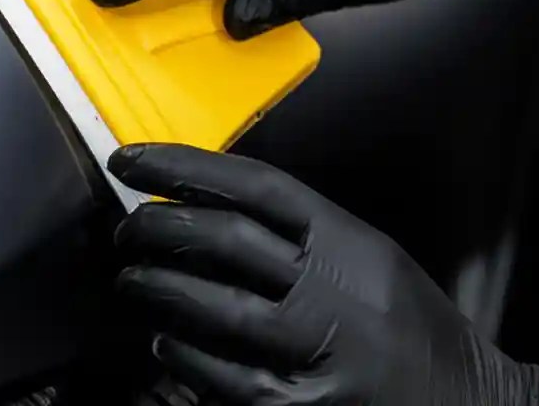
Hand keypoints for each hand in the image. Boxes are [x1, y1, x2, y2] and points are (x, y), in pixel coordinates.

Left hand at [109, 143, 538, 404]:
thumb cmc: (413, 333)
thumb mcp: (373, 262)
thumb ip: (305, 236)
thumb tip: (212, 211)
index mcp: (351, 243)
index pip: (256, 187)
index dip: (185, 166)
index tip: (134, 160)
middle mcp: (338, 291)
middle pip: (229, 241)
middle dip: (161, 227)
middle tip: (126, 230)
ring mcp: (323, 353)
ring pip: (220, 310)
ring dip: (160, 290)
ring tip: (131, 281)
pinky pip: (229, 378)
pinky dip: (188, 357)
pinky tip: (166, 344)